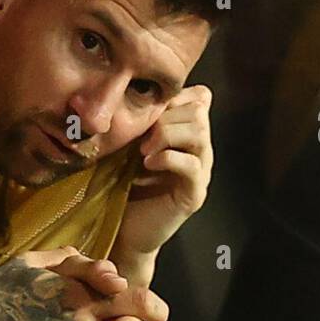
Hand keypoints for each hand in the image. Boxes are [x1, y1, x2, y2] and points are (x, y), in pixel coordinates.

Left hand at [112, 85, 213, 268]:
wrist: (122, 231)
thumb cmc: (119, 185)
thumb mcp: (126, 144)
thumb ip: (136, 121)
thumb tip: (121, 89)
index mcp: (186, 133)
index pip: (199, 96)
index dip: (173, 96)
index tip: (144, 112)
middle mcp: (199, 149)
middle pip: (199, 109)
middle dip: (166, 116)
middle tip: (140, 138)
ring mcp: (200, 171)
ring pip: (199, 132)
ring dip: (166, 134)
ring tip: (142, 151)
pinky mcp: (194, 193)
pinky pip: (192, 165)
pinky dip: (168, 159)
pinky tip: (147, 165)